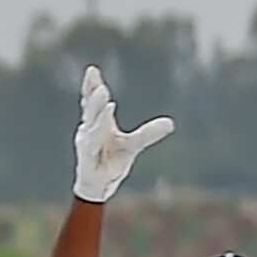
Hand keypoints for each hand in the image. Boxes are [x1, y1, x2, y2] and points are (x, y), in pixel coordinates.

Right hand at [69, 66, 173, 204]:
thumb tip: (171, 123)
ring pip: (91, 123)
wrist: (101, 186)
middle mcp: (88, 131)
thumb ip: (148, 133)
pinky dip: (96, 132)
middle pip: (91, 108)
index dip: (91, 86)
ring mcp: (85, 143)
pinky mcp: (86, 157)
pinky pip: (91, 142)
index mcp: (98, 124)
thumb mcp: (134, 145)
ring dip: (96, 108)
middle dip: (93, 93)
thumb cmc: (112, 161)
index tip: (92, 69)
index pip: (92, 102)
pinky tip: (102, 124)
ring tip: (102, 92)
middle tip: (94, 75)